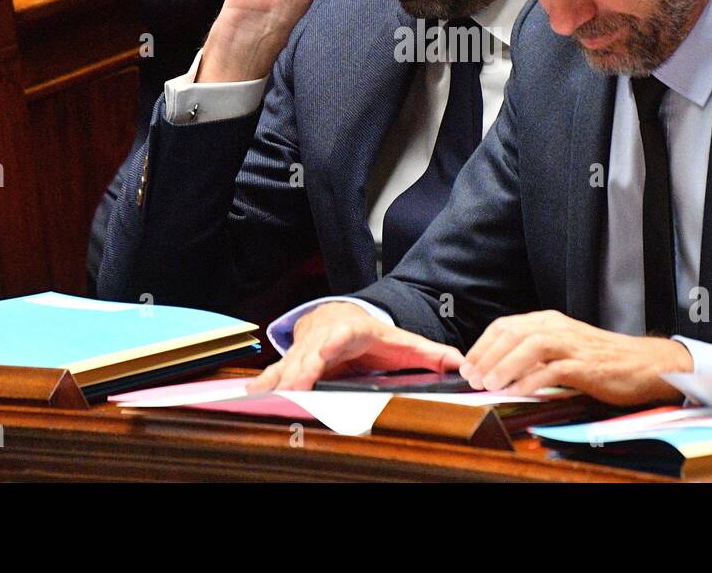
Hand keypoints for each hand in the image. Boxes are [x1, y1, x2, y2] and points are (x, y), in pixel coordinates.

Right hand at [245, 302, 463, 391]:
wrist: (343, 316)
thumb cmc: (374, 334)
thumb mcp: (404, 342)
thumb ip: (431, 354)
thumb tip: (460, 364)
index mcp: (352, 331)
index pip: (337, 337)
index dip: (325, 348)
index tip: (317, 361)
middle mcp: (325, 336)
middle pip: (308, 354)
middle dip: (297, 372)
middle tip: (290, 393)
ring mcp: (306, 346)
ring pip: (290, 362)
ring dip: (278, 379)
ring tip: (263, 396)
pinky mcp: (294, 357)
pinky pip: (278, 369)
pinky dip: (266, 380)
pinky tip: (252, 393)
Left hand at [458, 310, 691, 405]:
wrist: (644, 364)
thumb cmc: (602, 359)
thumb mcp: (563, 347)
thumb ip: (535, 353)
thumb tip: (500, 367)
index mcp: (550, 320)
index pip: (506, 325)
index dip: (483, 344)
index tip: (468, 363)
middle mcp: (558, 327)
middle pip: (513, 333)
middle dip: (487, 355)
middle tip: (471, 376)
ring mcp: (573, 345)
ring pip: (530, 346)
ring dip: (504, 365)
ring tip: (488, 383)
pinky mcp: (586, 366)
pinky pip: (552, 370)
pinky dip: (530, 380)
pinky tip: (516, 392)